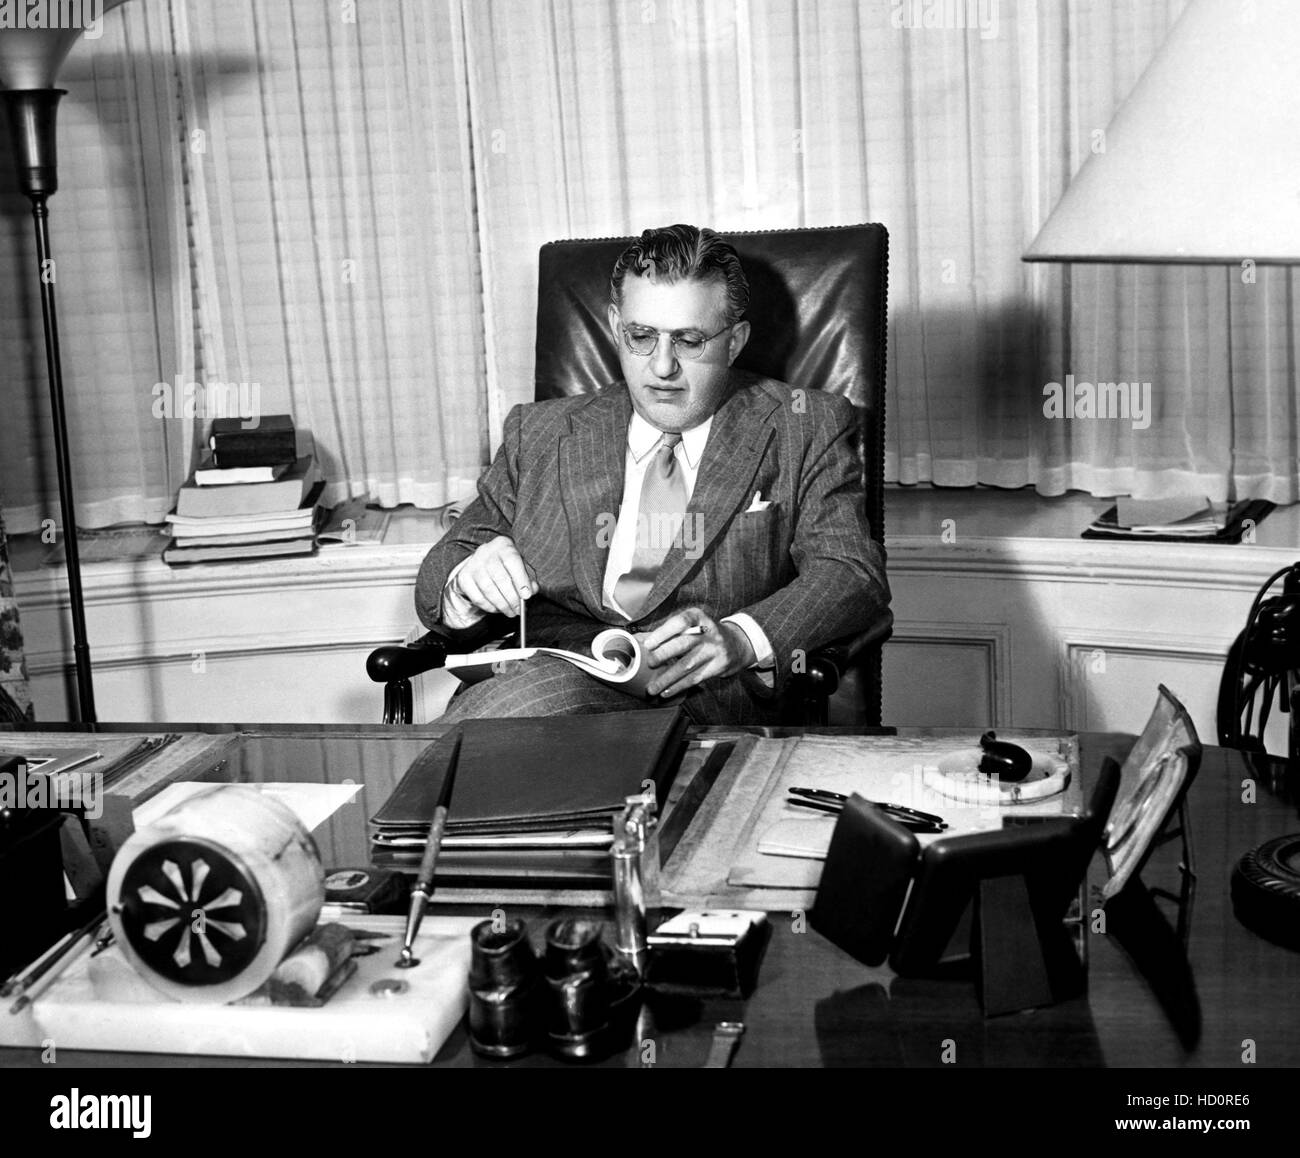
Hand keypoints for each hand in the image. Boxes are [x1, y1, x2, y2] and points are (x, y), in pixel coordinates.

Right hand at [452, 535, 537, 616]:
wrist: (483, 562)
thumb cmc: (506, 566)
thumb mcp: (521, 567)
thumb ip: (529, 578)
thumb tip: (531, 590)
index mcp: (503, 545)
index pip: (512, 561)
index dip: (520, 580)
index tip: (526, 595)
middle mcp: (486, 552)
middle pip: (500, 577)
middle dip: (512, 598)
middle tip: (519, 609)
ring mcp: (473, 565)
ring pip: (488, 589)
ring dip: (501, 605)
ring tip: (510, 611)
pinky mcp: (464, 578)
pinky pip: (477, 597)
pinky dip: (489, 607)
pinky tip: (497, 608)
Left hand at [640, 609, 755, 698]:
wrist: (736, 645)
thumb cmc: (703, 634)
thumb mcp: (691, 625)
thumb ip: (667, 632)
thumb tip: (636, 640)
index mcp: (698, 617)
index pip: (680, 622)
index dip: (663, 633)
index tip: (648, 644)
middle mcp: (708, 632)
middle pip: (684, 643)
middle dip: (664, 654)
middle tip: (649, 663)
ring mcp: (715, 650)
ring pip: (688, 665)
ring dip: (668, 678)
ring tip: (652, 688)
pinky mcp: (719, 666)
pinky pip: (695, 678)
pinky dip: (679, 686)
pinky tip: (666, 692)